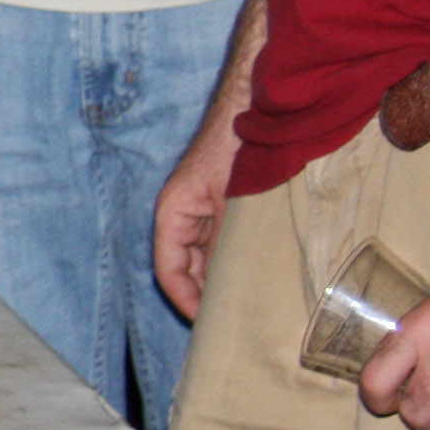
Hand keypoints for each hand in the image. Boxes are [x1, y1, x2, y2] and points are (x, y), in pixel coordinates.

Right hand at [152, 113, 242, 321]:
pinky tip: (259, 274)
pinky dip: (237, 259)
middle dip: (207, 296)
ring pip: (207, 258)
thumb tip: (232, 289)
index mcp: (173, 212)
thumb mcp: (231, 201)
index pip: (169, 271)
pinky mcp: (227, 205)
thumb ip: (225, 243)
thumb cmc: (237, 144)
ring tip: (249, 305)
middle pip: (187, 269)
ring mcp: (206, 210)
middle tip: (234, 324)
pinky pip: (225, 243)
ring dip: (224, 278)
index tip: (210, 325)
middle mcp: (185, 214)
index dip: (186, 302)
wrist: (260, 105)